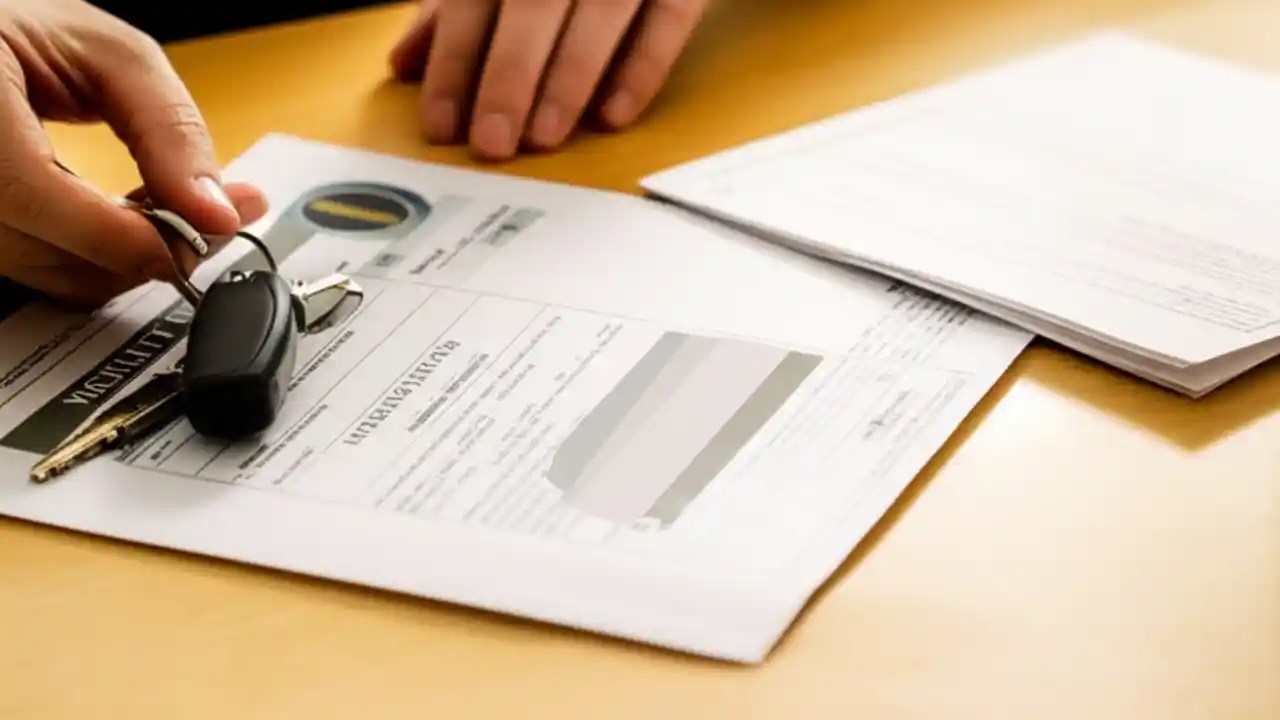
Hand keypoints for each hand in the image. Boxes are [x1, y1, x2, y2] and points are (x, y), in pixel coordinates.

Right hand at [0, 0, 266, 307]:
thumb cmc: (26, 30)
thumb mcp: (113, 56)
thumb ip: (169, 131)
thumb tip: (216, 213)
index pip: (27, 192)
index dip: (117, 233)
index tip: (194, 236)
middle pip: (36, 250)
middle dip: (136, 251)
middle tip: (209, 223)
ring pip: (38, 272)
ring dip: (120, 258)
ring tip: (173, 213)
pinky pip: (34, 266)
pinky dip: (93, 256)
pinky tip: (129, 223)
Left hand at [389, 0, 711, 159]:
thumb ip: (455, 13)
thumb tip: (405, 64)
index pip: (472, 0)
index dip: (453, 63)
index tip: (442, 125)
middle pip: (533, 4)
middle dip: (509, 77)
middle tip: (493, 143)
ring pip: (602, 12)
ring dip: (569, 78)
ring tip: (545, 137)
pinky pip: (669, 19)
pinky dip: (642, 69)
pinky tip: (613, 116)